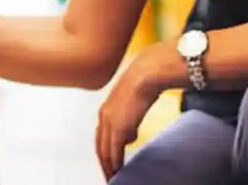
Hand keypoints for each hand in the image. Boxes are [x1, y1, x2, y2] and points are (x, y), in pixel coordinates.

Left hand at [96, 47, 165, 179]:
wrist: (147, 73)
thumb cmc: (143, 83)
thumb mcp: (132, 102)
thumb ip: (128, 119)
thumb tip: (131, 136)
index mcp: (105, 109)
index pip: (100, 136)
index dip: (103, 150)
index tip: (107, 162)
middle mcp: (104, 117)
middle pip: (99, 146)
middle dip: (103, 162)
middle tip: (107, 176)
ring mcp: (110, 122)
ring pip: (105, 151)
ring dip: (108, 166)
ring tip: (112, 177)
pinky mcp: (120, 127)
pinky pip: (114, 151)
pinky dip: (115, 163)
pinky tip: (118, 170)